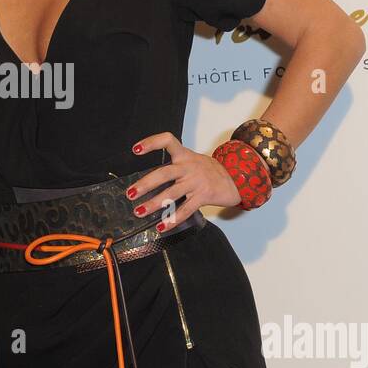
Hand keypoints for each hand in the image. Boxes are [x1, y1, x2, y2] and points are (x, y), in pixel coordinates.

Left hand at [126, 132, 245, 227]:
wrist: (236, 178)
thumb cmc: (209, 171)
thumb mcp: (193, 161)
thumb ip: (174, 167)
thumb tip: (148, 182)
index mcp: (185, 155)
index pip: (168, 141)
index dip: (151, 143)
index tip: (136, 150)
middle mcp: (189, 167)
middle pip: (164, 173)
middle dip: (145, 183)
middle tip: (130, 193)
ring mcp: (196, 182)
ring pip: (172, 193)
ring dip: (154, 204)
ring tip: (139, 212)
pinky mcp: (203, 196)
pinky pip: (185, 209)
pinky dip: (172, 219)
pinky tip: (161, 226)